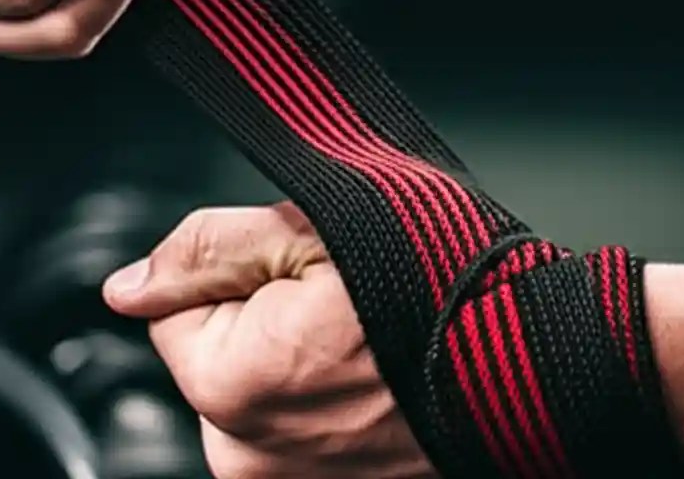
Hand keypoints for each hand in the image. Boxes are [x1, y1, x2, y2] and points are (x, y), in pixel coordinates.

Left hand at [103, 202, 436, 478]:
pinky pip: (311, 442)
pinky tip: (388, 393)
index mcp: (230, 386)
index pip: (177, 312)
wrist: (557, 369)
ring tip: (380, 355)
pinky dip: (339, 416)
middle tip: (352, 314)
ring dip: (307, 374)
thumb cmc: (452, 293)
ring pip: (268, 403)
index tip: (305, 276)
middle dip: (268, 330)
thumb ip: (204, 252)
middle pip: (222, 364)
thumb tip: (126, 286)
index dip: (239, 277)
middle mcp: (251, 462)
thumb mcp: (314, 228)